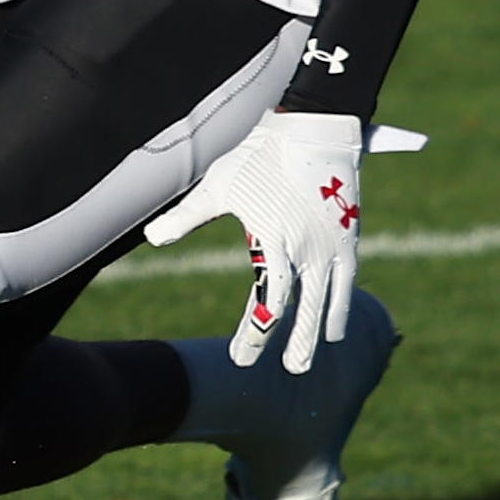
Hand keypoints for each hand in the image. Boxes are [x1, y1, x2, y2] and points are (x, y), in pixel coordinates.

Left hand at [142, 109, 368, 372]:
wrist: (311, 128)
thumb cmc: (256, 158)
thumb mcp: (216, 187)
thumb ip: (186, 218)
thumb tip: (151, 238)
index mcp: (271, 241)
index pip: (266, 299)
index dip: (255, 332)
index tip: (242, 358)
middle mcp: (304, 248)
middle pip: (301, 308)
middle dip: (293, 341)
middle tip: (288, 371)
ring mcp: (330, 243)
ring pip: (328, 299)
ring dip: (320, 330)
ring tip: (310, 359)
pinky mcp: (348, 235)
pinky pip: (348, 278)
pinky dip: (343, 303)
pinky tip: (337, 327)